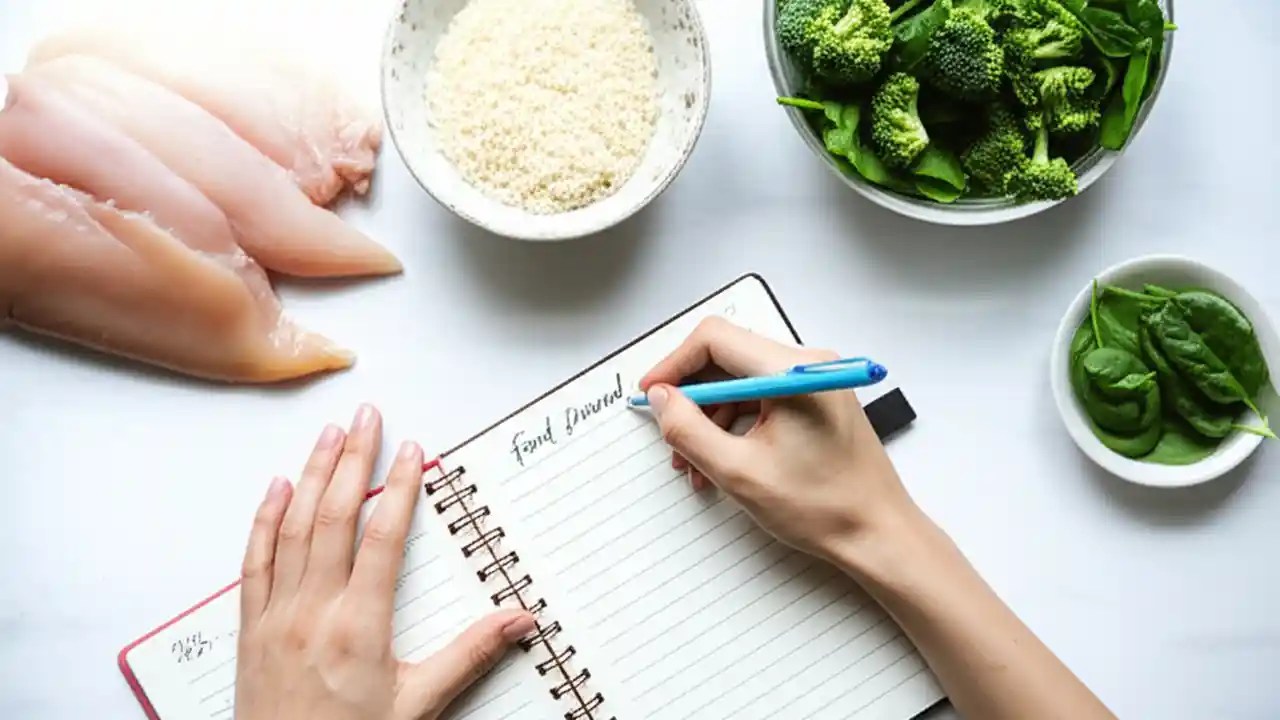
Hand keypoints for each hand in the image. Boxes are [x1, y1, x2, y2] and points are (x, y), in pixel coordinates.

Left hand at [234, 405, 535, 719]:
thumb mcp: (419, 704)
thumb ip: (469, 656)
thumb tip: (519, 621)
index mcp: (358, 627)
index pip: (381, 539)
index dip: (399, 488)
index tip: (411, 452)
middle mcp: (312, 611)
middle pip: (334, 517)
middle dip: (351, 459)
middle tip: (366, 417)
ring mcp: (276, 616)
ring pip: (292, 528)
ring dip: (310, 475)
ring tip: (327, 436)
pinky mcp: (250, 627)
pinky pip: (254, 560)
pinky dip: (264, 520)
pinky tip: (275, 490)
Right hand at [639, 318, 918, 561]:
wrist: (876, 535)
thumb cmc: (826, 507)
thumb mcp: (739, 472)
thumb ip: (688, 430)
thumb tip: (661, 399)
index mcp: (792, 372)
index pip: (715, 339)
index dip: (674, 365)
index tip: (651, 393)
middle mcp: (807, 366)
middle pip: (726, 359)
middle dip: (691, 399)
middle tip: (669, 434)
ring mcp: (814, 382)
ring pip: (739, 383)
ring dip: (709, 419)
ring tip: (695, 463)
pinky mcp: (815, 401)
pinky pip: (760, 400)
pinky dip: (733, 426)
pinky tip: (722, 462)